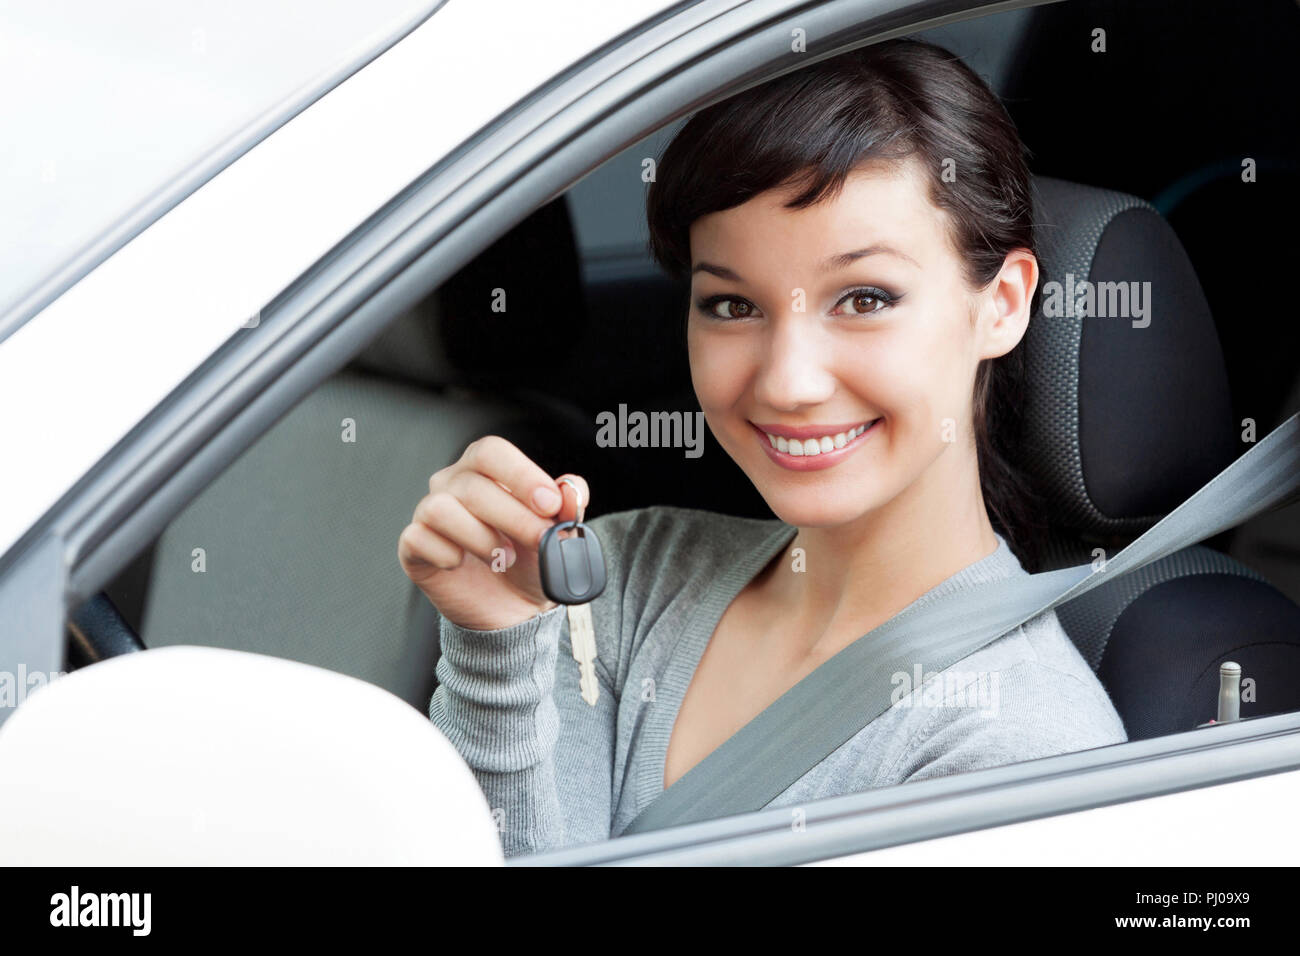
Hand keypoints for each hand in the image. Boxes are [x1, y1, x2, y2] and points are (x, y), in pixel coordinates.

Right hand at [398, 436, 589, 630]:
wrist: (513, 609)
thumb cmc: (531, 560)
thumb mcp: (558, 535)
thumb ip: (568, 507)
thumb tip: (572, 490)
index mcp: (486, 469)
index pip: (492, 451)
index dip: (521, 475)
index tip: (550, 504)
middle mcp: (452, 484)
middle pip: (472, 484)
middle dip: (513, 516)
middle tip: (538, 539)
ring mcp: (429, 513)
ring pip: (441, 508)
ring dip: (479, 537)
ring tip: (501, 556)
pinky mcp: (414, 546)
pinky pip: (418, 538)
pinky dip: (447, 555)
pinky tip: (463, 564)